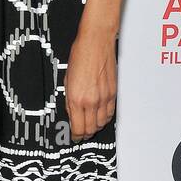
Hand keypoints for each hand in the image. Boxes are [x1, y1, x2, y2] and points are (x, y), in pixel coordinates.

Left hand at [65, 25, 116, 141]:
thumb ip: (70, 101)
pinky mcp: (113, 93)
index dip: (76, 136)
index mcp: (77, 99)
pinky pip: (110, 112)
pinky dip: (105, 118)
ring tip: (90, 125)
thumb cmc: (80, 56)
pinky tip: (100, 116)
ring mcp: (104, 97)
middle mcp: (92, 101)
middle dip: (86, 133)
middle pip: (91, 128)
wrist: (96, 42)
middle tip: (81, 133)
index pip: (78, 128)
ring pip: (102, 123)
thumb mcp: (67, 80)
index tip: (74, 137)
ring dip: (96, 127)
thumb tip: (71, 114)